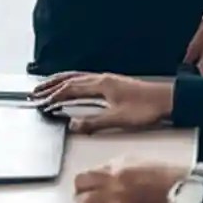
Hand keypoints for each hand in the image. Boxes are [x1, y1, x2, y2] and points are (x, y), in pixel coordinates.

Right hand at [32, 73, 173, 133]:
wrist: (167, 100)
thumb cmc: (146, 108)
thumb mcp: (118, 119)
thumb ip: (94, 122)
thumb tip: (73, 124)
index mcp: (102, 85)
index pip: (71, 89)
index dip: (54, 96)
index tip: (41, 103)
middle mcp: (103, 79)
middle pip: (71, 80)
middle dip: (52, 86)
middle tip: (36, 92)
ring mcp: (108, 80)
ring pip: (78, 77)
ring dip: (61, 81)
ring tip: (48, 86)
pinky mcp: (114, 83)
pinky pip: (87, 79)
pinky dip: (74, 81)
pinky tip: (74, 86)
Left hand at [74, 158, 186, 202]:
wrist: (180, 193)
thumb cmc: (165, 177)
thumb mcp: (138, 162)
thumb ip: (117, 167)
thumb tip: (103, 171)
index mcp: (116, 171)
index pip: (84, 177)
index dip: (83, 183)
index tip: (85, 185)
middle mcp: (112, 187)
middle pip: (81, 195)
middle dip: (83, 196)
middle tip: (89, 197)